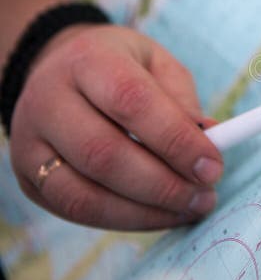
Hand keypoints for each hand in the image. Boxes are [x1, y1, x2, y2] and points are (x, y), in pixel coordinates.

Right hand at [7, 23, 223, 229]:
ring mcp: (30, 143)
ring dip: (146, 211)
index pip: (131, 102)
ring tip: (190, 209)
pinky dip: (124, 220)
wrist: (59, 70)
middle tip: (206, 196)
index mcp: (87, 60)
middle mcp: (48, 100)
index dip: (175, 140)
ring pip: (85, 193)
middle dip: (164, 184)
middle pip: (104, 154)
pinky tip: (159, 215)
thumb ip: (182, 101)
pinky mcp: (27, 178)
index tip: (213, 167)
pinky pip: (76, 211)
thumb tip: (210, 141)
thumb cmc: (121, 67)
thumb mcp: (157, 65)